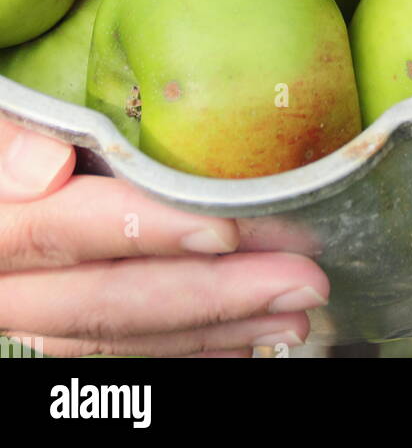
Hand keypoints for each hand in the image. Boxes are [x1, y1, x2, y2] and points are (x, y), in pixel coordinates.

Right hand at [0, 116, 327, 357]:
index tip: (226, 230)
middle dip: (210, 295)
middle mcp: (3, 286)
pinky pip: (115, 354)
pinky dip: (183, 350)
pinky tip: (243, 341)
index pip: (61, 231)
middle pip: (103, 302)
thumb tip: (47, 168)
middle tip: (301, 279)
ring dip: (213, 328)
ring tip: (294, 313)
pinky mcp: (52, 324)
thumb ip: (8, 138)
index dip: (142, 231)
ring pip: (117, 337)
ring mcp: (25, 312)